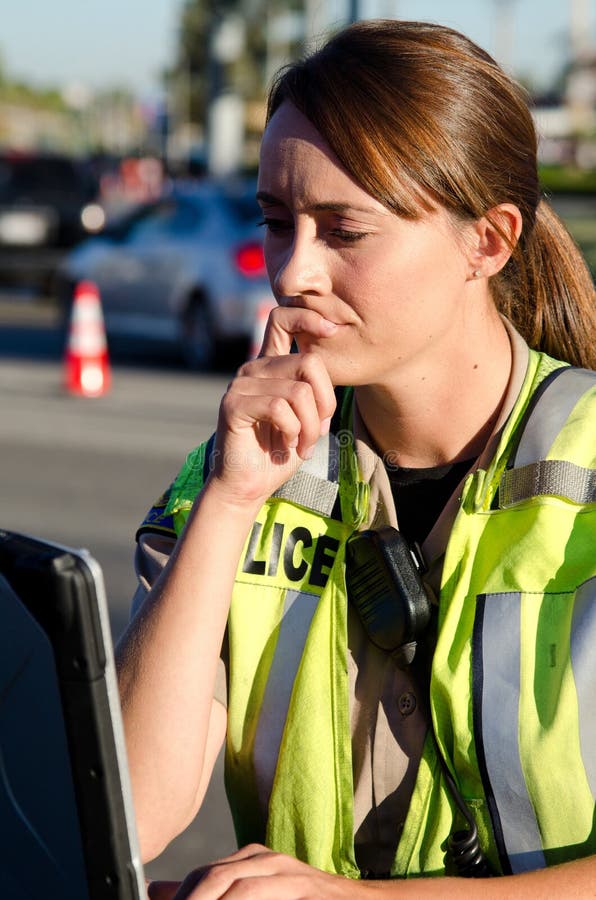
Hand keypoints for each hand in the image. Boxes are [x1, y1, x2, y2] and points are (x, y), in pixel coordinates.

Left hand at [147, 843, 369, 898]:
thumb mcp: (252, 895)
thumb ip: (211, 893)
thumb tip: (156, 892)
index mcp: (250, 860)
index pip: (202, 874)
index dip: (178, 896)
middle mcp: (265, 860)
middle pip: (212, 876)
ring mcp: (286, 872)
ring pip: (234, 885)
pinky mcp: (302, 888)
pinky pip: (259, 892)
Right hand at [206, 306, 338, 507]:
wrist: (248, 485)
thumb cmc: (280, 452)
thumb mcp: (308, 417)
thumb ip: (316, 391)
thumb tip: (334, 373)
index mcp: (270, 365)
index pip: (283, 319)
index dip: (308, 316)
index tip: (333, 328)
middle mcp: (253, 369)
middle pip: (309, 363)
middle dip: (325, 404)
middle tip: (317, 433)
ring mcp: (241, 384)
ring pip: (299, 391)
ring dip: (309, 427)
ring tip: (301, 446)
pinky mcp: (233, 404)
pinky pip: (279, 408)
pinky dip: (292, 432)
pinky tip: (284, 446)